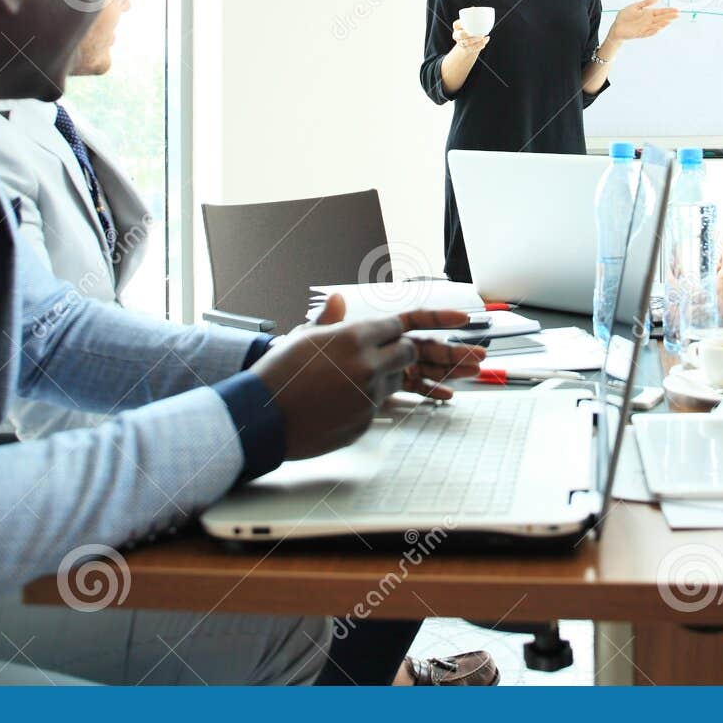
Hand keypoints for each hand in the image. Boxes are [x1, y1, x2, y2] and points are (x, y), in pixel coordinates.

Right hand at [249, 294, 484, 458]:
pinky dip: (370, 403)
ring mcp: (368, 395)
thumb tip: (336, 300)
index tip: (462, 319)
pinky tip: (350, 404)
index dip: (433, 319)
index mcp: (355, 336)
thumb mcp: (302, 337)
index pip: (403, 324)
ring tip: (396, 384)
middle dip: (412, 352)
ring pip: (396, 382)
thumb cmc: (277, 373)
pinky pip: (379, 408)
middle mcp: (368, 364)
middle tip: (419, 355)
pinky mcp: (364, 421)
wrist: (260, 416)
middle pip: (410, 352)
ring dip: (388, 379)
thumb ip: (327, 320)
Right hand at [451, 18, 489, 57]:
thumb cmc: (470, 29)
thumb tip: (473, 8)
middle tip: (480, 32)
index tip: (470, 23)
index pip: (456, 25)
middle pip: (461, 35)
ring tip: (484, 37)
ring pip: (467, 43)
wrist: (469, 44)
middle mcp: (456, 36)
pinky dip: (480, 45)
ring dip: (476, 40)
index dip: (462, 24)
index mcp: (457, 27)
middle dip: (470, 34)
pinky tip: (485, 41)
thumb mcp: (469, 23)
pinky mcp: (466, 49)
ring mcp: (461, 43)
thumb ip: (470, 16)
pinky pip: (472, 48)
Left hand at [608, 0, 678, 42]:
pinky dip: (652, 31)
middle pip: (661, 19)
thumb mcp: (635, 6)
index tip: (677, 10)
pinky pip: (647, 33)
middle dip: (669, 17)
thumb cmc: (625, 16)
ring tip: (669, 21)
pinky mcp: (639, 34)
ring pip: (656, 26)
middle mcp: (648, 21)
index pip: (660, 12)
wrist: (616, 26)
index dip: (668, 11)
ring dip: (662, 24)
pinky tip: (658, 29)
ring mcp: (644, 28)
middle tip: (677, 15)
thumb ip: (646, 3)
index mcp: (648, 14)